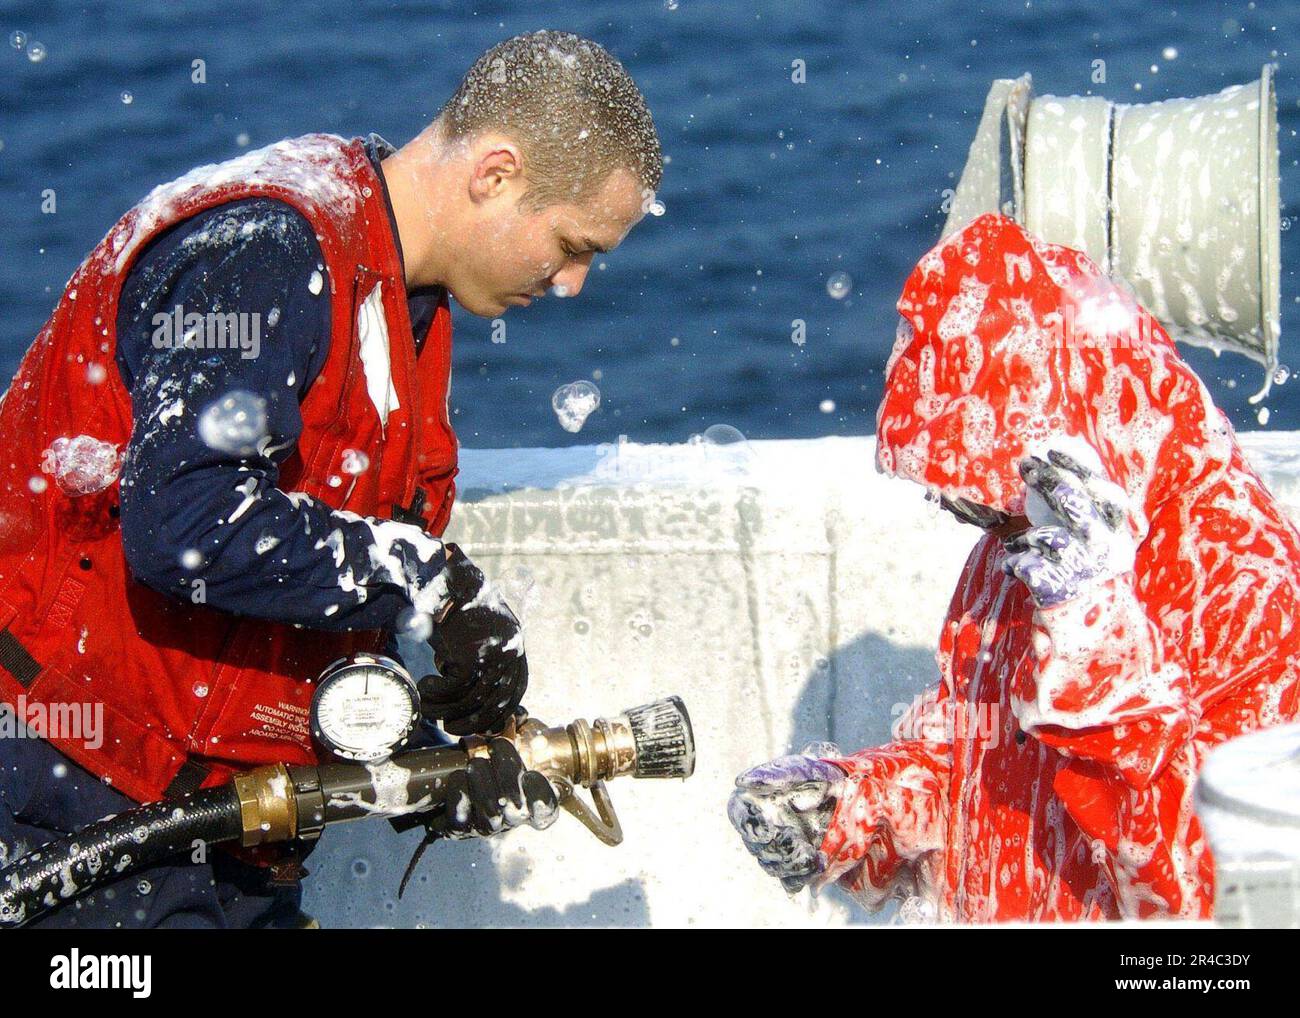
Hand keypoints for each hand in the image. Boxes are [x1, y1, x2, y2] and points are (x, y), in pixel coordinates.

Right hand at [420, 544, 526, 735]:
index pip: (515, 690)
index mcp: (515, 646)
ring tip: (429, 710)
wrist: (446, 581)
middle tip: (450, 728)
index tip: (481, 724)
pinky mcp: (472, 655)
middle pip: (494, 701)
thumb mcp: (477, 636)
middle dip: (471, 720)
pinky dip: (436, 693)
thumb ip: (480, 661)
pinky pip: (453, 688)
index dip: (498, 711)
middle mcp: (510, 651)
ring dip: (445, 710)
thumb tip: (471, 697)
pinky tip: (424, 688)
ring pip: (471, 699)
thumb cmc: (457, 608)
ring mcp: (493, 654)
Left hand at [436, 738, 558, 838]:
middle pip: (516, 811)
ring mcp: (488, 826)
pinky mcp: (461, 828)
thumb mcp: (515, 738)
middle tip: (498, 747)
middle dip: (507, 775)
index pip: (546, 810)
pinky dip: (458, 799)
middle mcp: (513, 818)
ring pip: (488, 819)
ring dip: (482, 787)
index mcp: (534, 800)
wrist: (466, 770)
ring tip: (475, 763)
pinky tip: (457, 778)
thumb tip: (515, 715)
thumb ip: (520, 726)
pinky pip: (459, 823)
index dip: (541, 797)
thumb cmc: (498, 755)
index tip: (531, 774)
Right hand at [728, 749, 845, 891]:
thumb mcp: (798, 770)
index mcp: (755, 803)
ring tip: (812, 854)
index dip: (747, 825)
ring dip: (791, 863)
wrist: (849, 796)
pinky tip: (819, 863)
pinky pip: (790, 880)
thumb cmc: (818, 778)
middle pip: (756, 847)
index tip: (768, 829)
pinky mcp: (796, 866)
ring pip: (772, 866)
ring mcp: (778, 850)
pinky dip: (803, 876)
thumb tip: (741, 781)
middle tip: (798, 841)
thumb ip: (771, 774)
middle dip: (777, 848)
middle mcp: (762, 829)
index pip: (738, 816)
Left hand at [1002, 448, 1131, 607]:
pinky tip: (1014, 566)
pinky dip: (1017, 562)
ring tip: (1016, 543)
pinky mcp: (1061, 586)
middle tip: (1026, 464)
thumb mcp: (1093, 542)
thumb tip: (1049, 471)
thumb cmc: (1085, 574)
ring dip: (1028, 537)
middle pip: (1075, 505)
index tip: (1053, 451)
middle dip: (1048, 481)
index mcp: (1118, 533)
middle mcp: (1106, 547)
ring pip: (1049, 536)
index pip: (1104, 492)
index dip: (1078, 469)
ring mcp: (1084, 567)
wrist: (1089, 625)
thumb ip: (1081, 512)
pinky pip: (1029, 563)